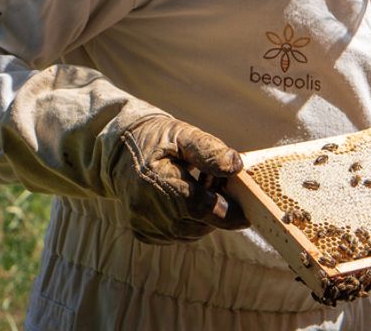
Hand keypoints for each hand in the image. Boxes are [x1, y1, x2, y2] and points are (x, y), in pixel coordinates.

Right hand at [108, 115, 249, 243]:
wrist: (122, 151)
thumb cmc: (160, 139)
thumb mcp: (184, 135)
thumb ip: (210, 150)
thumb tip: (235, 167)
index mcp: (155, 178)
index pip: (198, 206)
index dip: (226, 212)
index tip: (247, 213)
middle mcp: (145, 206)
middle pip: (197, 223)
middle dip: (217, 208)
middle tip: (217, 182)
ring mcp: (142, 222)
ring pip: (189, 232)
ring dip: (204, 216)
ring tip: (200, 186)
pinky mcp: (143, 231)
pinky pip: (177, 235)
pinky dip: (189, 222)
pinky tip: (186, 200)